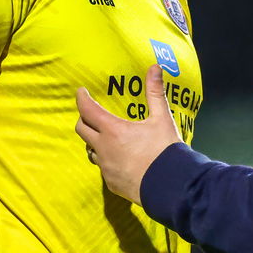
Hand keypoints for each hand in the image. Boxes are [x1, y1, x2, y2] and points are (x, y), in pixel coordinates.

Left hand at [76, 64, 179, 204]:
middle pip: (82, 129)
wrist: (171, 185)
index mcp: (113, 130)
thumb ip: (155, 92)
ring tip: (107, 137)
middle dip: (84, 119)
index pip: (88, 110)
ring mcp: (105, 168)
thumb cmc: (165, 150)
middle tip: (92, 113)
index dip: (82, 99)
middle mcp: (103, 148)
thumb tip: (154, 67)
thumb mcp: (162, 118)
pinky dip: (107, 160)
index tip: (81, 92)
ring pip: (90, 150)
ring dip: (94, 141)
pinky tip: (120, 159)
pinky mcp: (110, 183)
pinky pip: (103, 168)